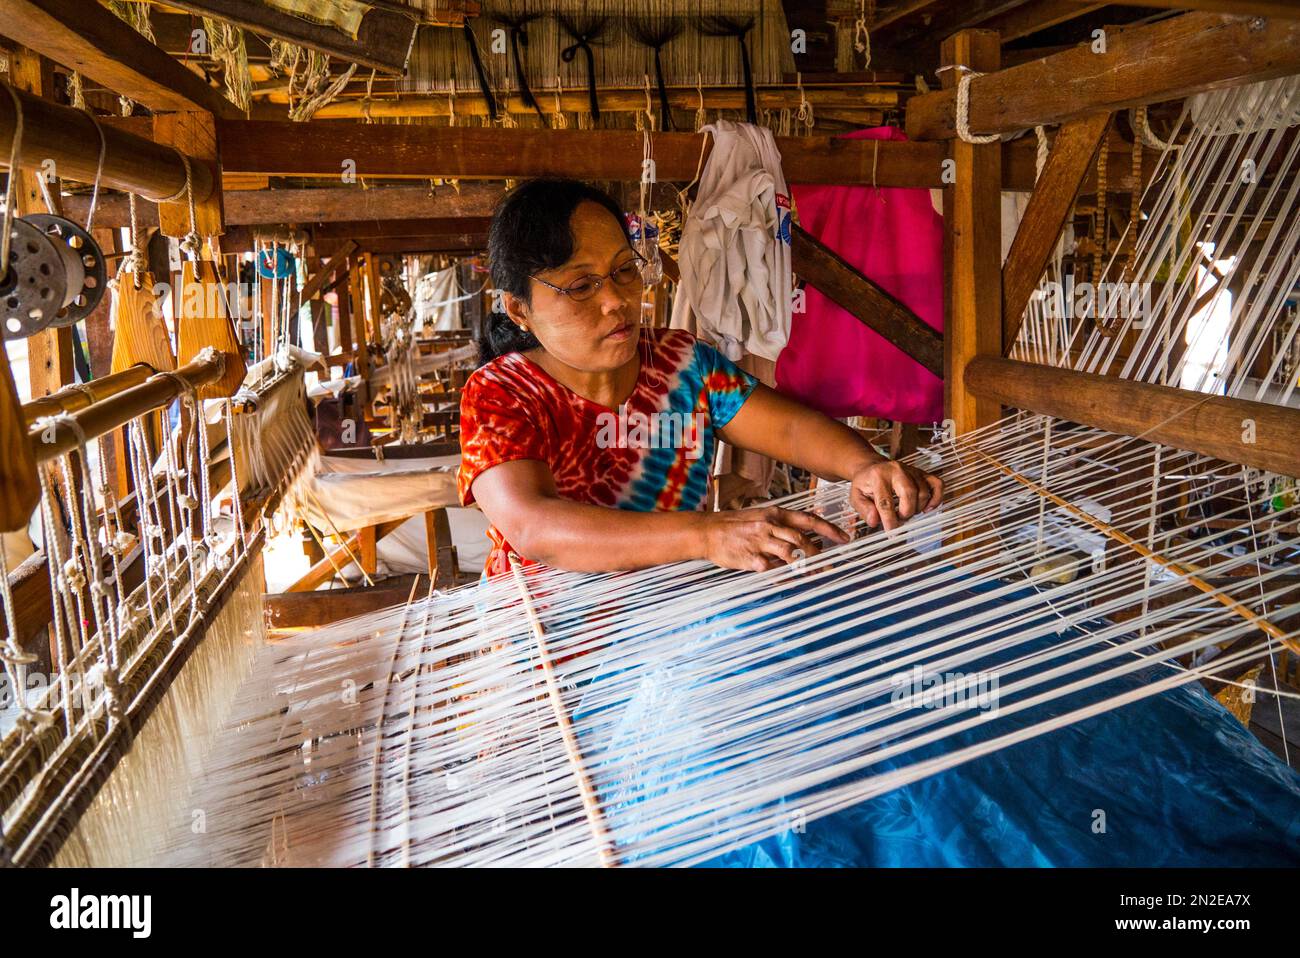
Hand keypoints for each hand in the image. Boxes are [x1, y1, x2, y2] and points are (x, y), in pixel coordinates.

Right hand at [701, 506, 849, 572]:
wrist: (707, 531)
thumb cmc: (734, 525)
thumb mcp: (760, 517)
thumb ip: (781, 527)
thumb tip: (806, 540)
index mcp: (775, 514)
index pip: (808, 519)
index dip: (829, 529)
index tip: (844, 538)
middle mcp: (769, 525)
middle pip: (802, 539)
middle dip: (819, 553)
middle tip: (829, 565)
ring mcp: (759, 541)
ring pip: (790, 553)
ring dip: (804, 566)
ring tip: (812, 575)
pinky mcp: (750, 557)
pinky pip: (771, 569)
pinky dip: (783, 576)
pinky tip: (789, 581)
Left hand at [849, 460, 942, 532]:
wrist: (873, 467)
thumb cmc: (865, 484)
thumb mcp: (856, 496)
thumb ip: (864, 509)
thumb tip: (874, 521)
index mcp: (878, 476)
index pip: (885, 501)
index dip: (890, 520)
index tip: (891, 533)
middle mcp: (897, 470)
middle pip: (909, 494)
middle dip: (906, 513)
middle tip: (899, 519)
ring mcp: (912, 470)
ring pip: (923, 493)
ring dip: (917, 509)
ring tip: (906, 512)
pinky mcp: (923, 473)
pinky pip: (937, 485)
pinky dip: (936, 499)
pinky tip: (926, 508)